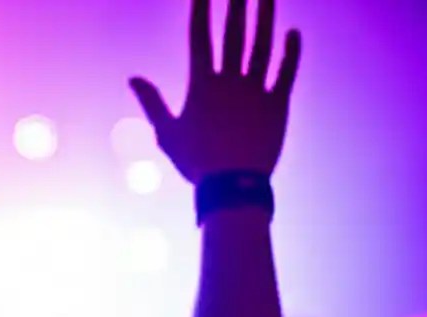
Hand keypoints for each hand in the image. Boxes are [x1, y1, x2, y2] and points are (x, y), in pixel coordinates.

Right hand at [130, 0, 301, 182]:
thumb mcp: (166, 133)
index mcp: (202, 86)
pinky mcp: (277, 105)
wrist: (232, 187)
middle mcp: (230, 82)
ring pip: (262, 46)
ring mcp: (255, 92)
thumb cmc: (195, 163)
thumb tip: (132, 78)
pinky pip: (286, 72)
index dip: (201, 10)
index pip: (200, 38)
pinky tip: (293, 32)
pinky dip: (291, 52)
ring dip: (265, 17)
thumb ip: (151, 102)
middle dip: (236, 4)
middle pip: (233, 34)